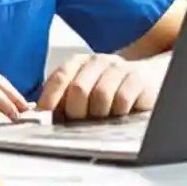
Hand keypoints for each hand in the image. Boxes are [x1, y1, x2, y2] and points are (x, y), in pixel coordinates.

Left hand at [36, 53, 161, 119]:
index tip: (45, 117)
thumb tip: (37, 115)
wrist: (149, 78)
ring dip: (98, 114)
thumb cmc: (111, 89)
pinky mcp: (138, 79)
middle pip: (79, 89)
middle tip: (79, 124)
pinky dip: (117, 113)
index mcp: (80, 62)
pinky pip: (122, 100)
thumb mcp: (85, 89)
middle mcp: (98, 61)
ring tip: (102, 120)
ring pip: (100, 95)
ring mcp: (119, 68)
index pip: (60, 77)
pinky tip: (119, 115)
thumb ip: (63, 100)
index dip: (50, 99)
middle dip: (76, 113)